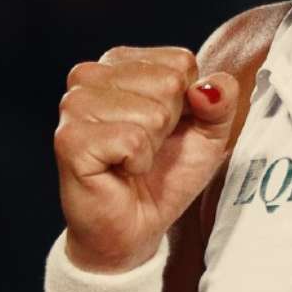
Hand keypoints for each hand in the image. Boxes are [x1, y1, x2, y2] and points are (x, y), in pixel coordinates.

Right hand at [54, 47, 238, 272]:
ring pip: (152, 112)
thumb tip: (209, 88)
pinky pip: (132, 141)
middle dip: (169, 125)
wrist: (132, 230)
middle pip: (169, 83)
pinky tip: (121, 170)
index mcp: (119, 62)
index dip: (186, 104)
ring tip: (132, 160)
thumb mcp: (208, 133)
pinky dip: (138, 163)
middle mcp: (89, 76)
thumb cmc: (162, 176)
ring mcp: (75, 106)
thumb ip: (221, 100)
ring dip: (152, 146)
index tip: (164, 129)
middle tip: (146, 148)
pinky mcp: (70, 140)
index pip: (180, 61)